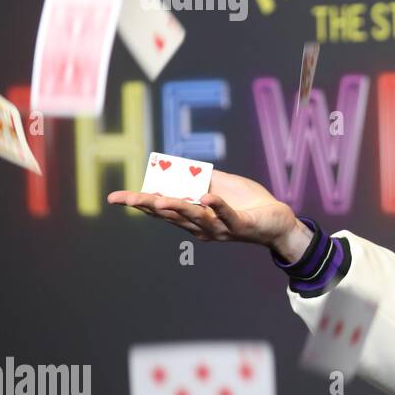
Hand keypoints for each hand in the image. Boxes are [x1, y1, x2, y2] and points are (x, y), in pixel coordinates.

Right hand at [107, 169, 310, 260]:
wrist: (279, 221)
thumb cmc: (249, 203)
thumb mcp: (221, 185)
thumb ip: (201, 177)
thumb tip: (178, 165)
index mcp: (194, 217)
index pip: (162, 209)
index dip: (139, 203)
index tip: (115, 198)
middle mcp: (202, 227)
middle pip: (171, 215)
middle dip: (147, 206)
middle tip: (123, 200)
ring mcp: (221, 228)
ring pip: (195, 216)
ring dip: (177, 207)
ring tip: (157, 200)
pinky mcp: (241, 226)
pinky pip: (227, 216)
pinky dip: (217, 207)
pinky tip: (206, 198)